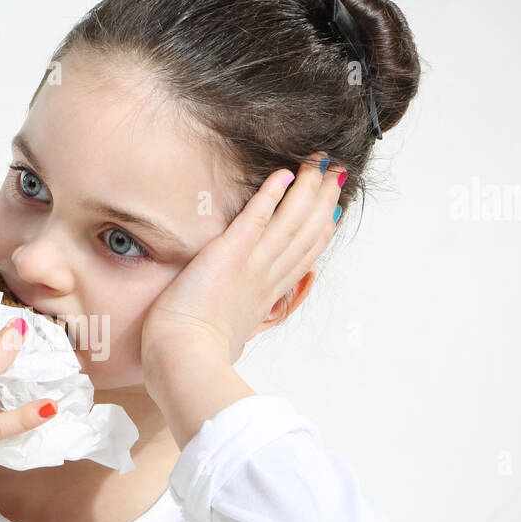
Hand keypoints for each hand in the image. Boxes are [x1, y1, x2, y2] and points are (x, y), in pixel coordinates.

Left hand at [141, 152, 345, 370]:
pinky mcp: (229, 254)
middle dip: (324, 200)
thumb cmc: (197, 355)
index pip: (303, 257)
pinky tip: (283, 174)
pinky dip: (271, 195)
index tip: (331, 210)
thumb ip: (237, 324)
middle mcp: (266, 277)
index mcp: (267, 297)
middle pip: (307, 233)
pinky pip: (256, 217)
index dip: (321, 230)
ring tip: (318, 162)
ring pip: (291, 220)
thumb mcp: (230, 338)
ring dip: (307, 188)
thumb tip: (238, 331)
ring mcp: (251, 264)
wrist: (184, 359)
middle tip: (337, 173)